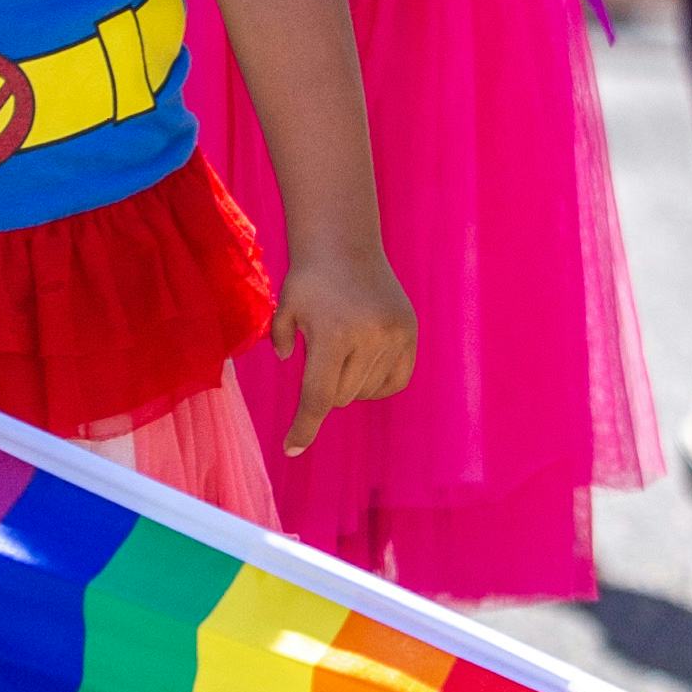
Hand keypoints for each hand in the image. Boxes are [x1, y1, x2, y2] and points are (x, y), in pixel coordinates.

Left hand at [272, 249, 417, 455]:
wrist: (345, 243)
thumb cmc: (308, 278)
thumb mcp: (284, 311)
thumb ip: (282, 347)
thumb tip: (308, 398)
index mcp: (333, 334)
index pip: (317, 397)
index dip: (303, 427)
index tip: (291, 449)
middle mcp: (368, 337)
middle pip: (340, 396)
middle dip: (323, 388)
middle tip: (319, 356)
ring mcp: (394, 335)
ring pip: (366, 391)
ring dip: (349, 384)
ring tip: (341, 348)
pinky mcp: (409, 333)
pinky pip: (395, 380)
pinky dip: (376, 383)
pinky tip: (363, 364)